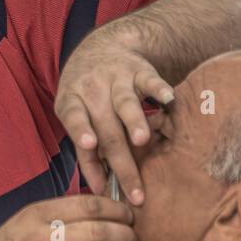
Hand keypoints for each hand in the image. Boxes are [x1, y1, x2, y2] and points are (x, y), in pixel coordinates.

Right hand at [0, 195, 135, 240]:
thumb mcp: (25, 226)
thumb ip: (55, 220)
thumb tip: (95, 217)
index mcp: (36, 212)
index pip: (85, 202)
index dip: (114, 207)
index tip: (128, 213)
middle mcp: (39, 229)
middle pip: (94, 222)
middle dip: (122, 228)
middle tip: (134, 234)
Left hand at [55, 30, 173, 201]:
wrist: (100, 49)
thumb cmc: (87, 97)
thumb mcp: (77, 117)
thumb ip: (87, 154)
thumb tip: (100, 191)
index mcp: (72, 101)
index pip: (75, 118)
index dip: (81, 130)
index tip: (90, 144)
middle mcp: (92, 90)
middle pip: (107, 127)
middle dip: (122, 161)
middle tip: (135, 191)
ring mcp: (116, 79)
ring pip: (126, 103)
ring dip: (134, 122)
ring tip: (141, 139)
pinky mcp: (140, 71)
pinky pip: (151, 81)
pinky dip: (160, 90)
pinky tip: (169, 99)